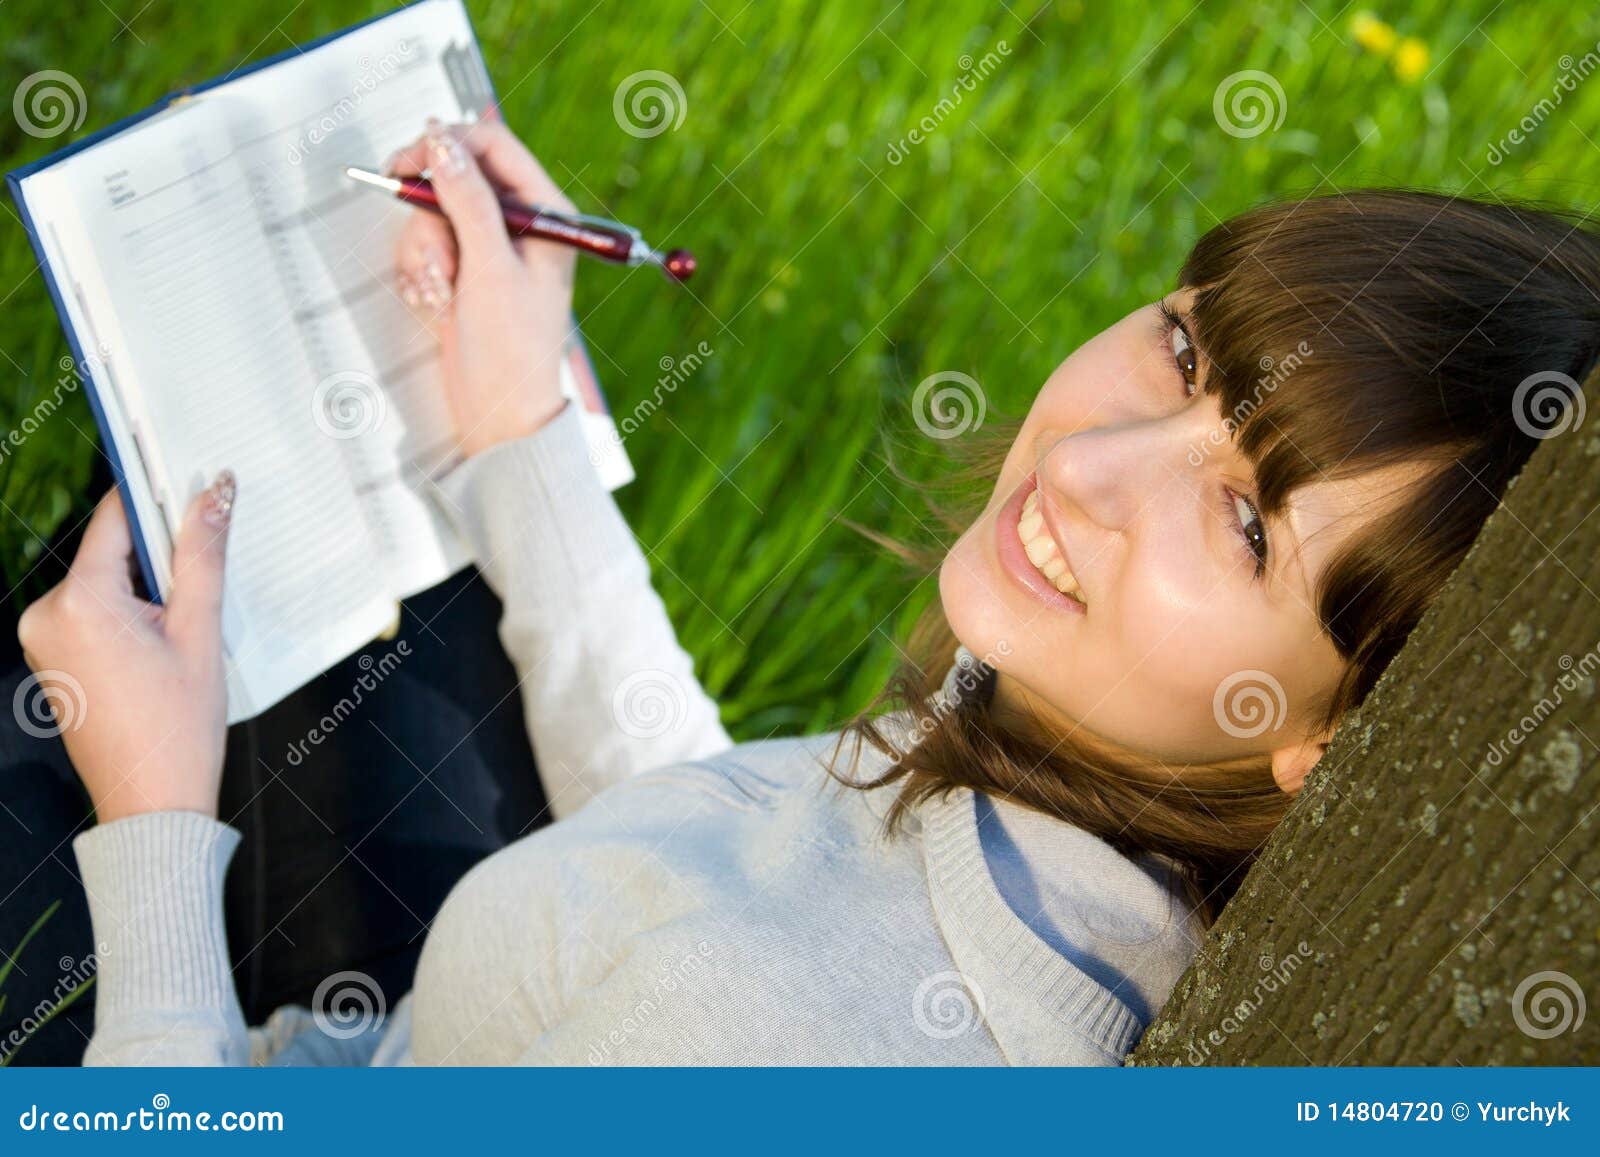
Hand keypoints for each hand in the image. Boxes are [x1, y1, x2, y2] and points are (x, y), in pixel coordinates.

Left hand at [16, 476, 234, 823]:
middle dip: (159, 561)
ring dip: (147, 593)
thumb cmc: (177, 727)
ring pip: (105, 583)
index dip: (159, 501)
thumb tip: (213, 494)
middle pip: (111, 552)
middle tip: (199, 595)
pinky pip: (93, 613)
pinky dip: (129, 617)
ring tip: (181, 637)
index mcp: (79, 602)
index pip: (116, 519)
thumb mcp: (200, 631)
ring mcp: (41, 638)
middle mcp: (45, 614)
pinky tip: (160, 652)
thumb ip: (203, 555)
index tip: (194, 486)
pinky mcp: (50, 657)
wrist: (151, 801)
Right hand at [390, 118, 577, 457]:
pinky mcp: (465, 271)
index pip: (492, 145)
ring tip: (442, 294)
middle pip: (455, 176)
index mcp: (546, 212)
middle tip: (433, 255)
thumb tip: (442, 141)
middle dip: (431, 215)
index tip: (405, 165)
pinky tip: (437, 303)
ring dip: (426, 251)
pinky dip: (422, 271)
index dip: (446, 146)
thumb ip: (467, 200)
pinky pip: (427, 245)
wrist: (499, 411)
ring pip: (434, 213)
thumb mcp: (490, 267)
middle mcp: (520, 223)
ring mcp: (490, 247)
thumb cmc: (511, 348)